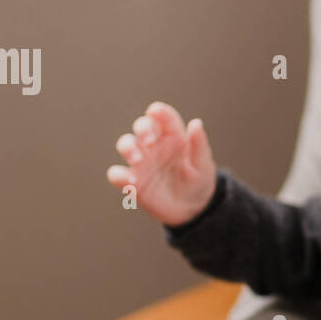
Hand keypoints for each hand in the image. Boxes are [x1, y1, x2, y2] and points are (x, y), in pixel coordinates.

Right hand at [106, 100, 215, 226]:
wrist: (192, 208)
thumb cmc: (199, 181)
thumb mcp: (203, 165)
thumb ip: (199, 145)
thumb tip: (196, 123)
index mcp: (173, 136)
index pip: (164, 118)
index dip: (159, 112)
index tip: (155, 111)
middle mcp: (154, 145)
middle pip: (141, 126)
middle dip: (142, 128)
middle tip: (149, 140)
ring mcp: (141, 162)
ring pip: (125, 144)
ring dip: (128, 147)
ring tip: (138, 160)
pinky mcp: (132, 181)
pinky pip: (117, 174)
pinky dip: (119, 175)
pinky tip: (131, 182)